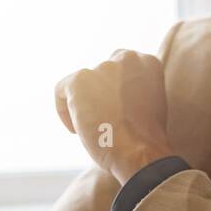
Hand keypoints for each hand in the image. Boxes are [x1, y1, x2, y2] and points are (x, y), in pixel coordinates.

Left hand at [54, 50, 172, 183]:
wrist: (141, 152)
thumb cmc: (146, 139)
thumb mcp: (149, 104)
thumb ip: (133, 89)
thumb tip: (111, 94)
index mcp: (147, 62)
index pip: (121, 68)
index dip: (116, 91)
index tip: (119, 112)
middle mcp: (126, 58)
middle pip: (101, 74)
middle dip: (101, 95)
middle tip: (106, 120)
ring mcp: (103, 68)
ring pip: (82, 84)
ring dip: (85, 105)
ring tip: (95, 129)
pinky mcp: (79, 81)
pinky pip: (61, 91)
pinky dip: (64, 112)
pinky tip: (78, 131)